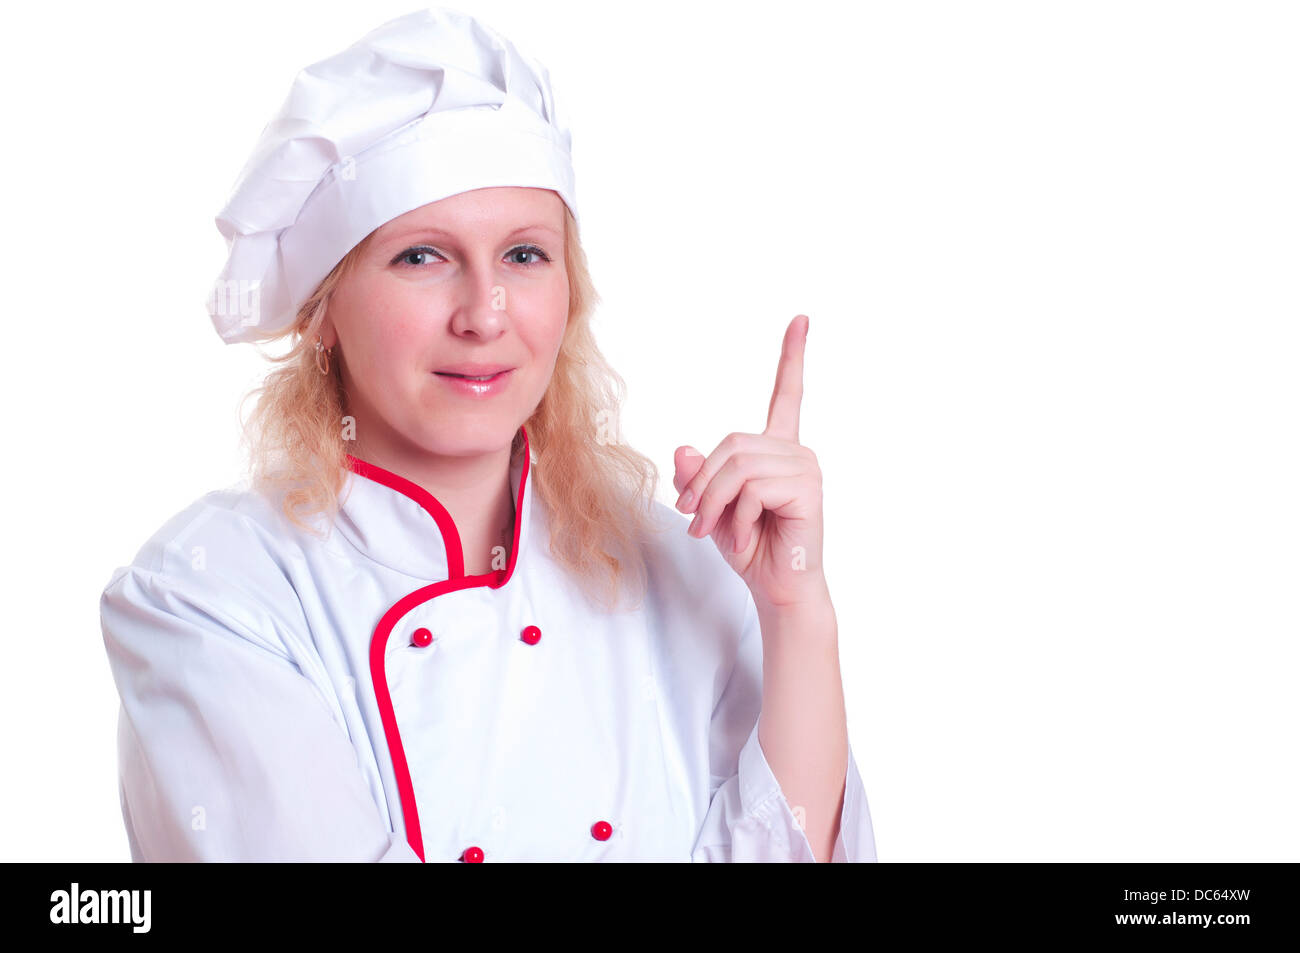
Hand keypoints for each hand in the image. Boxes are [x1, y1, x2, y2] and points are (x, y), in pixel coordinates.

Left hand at [672, 315, 827, 612]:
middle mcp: (795, 451)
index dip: (792, 356)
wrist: (778, 588)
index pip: (787, 393)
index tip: (801, 319)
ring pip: (738, 465)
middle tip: (693, 520)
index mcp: (777, 449)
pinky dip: (735, 514)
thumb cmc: (750, 548)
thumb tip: (683, 449)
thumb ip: (699, 478)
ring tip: (711, 531)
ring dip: (713, 502)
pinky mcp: (808, 488)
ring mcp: (806, 467)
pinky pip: (752, 488)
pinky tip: (743, 535)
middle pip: (732, 444)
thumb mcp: (712, 509)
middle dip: (703, 483)